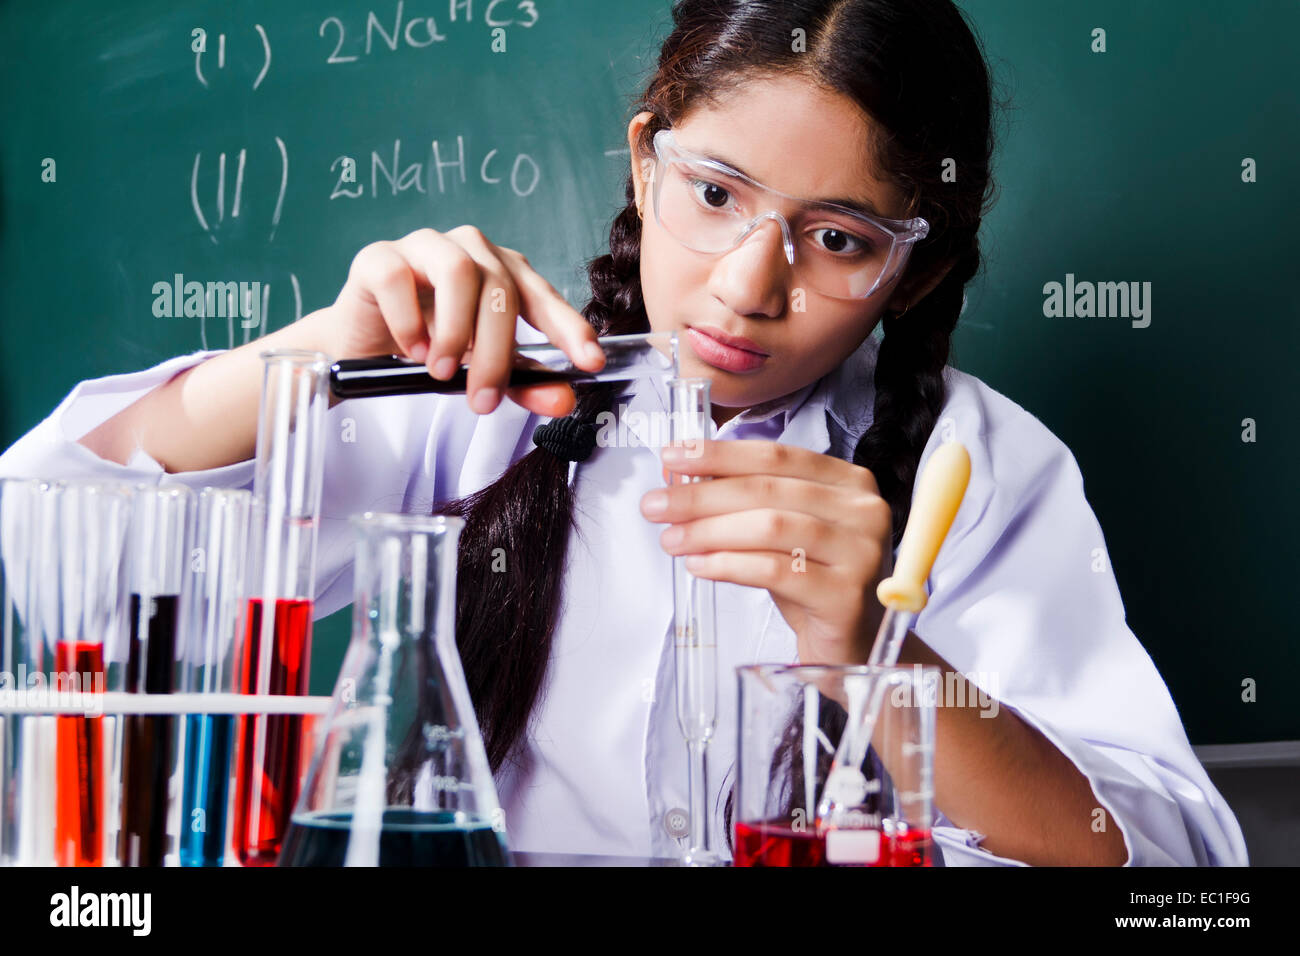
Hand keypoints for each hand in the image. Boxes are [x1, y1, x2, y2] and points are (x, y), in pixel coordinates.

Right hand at [323, 225, 604, 415]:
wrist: (360, 347)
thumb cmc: (429, 348)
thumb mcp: (481, 369)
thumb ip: (522, 381)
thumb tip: (564, 400)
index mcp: (501, 271)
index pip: (543, 296)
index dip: (569, 328)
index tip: (591, 362)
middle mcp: (468, 249)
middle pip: (500, 289)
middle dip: (497, 352)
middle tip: (484, 399)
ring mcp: (424, 247)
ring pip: (458, 272)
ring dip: (456, 331)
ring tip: (444, 371)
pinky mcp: (378, 257)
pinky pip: (398, 277)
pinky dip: (408, 321)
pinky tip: (411, 350)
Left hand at [640, 439, 893, 665]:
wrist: (849, 643)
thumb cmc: (813, 581)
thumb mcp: (781, 531)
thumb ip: (744, 501)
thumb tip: (679, 479)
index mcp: (848, 482)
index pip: (775, 456)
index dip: (719, 455)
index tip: (672, 457)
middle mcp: (863, 510)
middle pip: (767, 490)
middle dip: (701, 496)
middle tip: (656, 505)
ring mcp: (860, 552)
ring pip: (770, 527)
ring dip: (709, 531)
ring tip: (671, 540)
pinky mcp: (846, 595)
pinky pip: (776, 571)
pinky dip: (729, 565)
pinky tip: (699, 565)